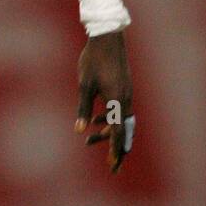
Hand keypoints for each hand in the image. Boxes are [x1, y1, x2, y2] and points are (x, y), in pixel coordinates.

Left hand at [75, 32, 133, 172]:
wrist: (107, 37)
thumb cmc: (93, 60)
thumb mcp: (85, 85)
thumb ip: (83, 109)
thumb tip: (80, 131)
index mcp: (118, 101)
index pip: (118, 132)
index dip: (114, 150)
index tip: (112, 165)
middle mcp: (126, 100)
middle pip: (124, 131)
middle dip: (116, 149)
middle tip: (112, 168)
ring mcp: (126, 94)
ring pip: (120, 121)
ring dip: (107, 133)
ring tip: (89, 143)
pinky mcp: (122, 89)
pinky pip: (118, 111)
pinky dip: (108, 120)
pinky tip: (94, 122)